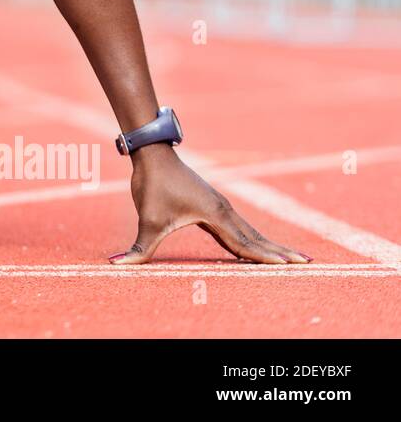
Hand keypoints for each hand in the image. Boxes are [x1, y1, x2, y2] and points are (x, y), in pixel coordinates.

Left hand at [110, 144, 310, 264]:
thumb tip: (116, 264)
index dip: (264, 257)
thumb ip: (138, 248)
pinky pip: (238, 226)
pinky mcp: (213, 204)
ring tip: (290, 257)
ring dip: (269, 244)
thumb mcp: (147, 220)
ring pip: (249, 230)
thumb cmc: (152, 185)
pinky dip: (252, 237)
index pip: (244, 243)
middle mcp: (223, 210)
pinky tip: (256, 246)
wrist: (153, 154)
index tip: (288, 266)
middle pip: (256, 236)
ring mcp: (220, 206)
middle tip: (305, 264)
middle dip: (279, 251)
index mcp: (215, 215)